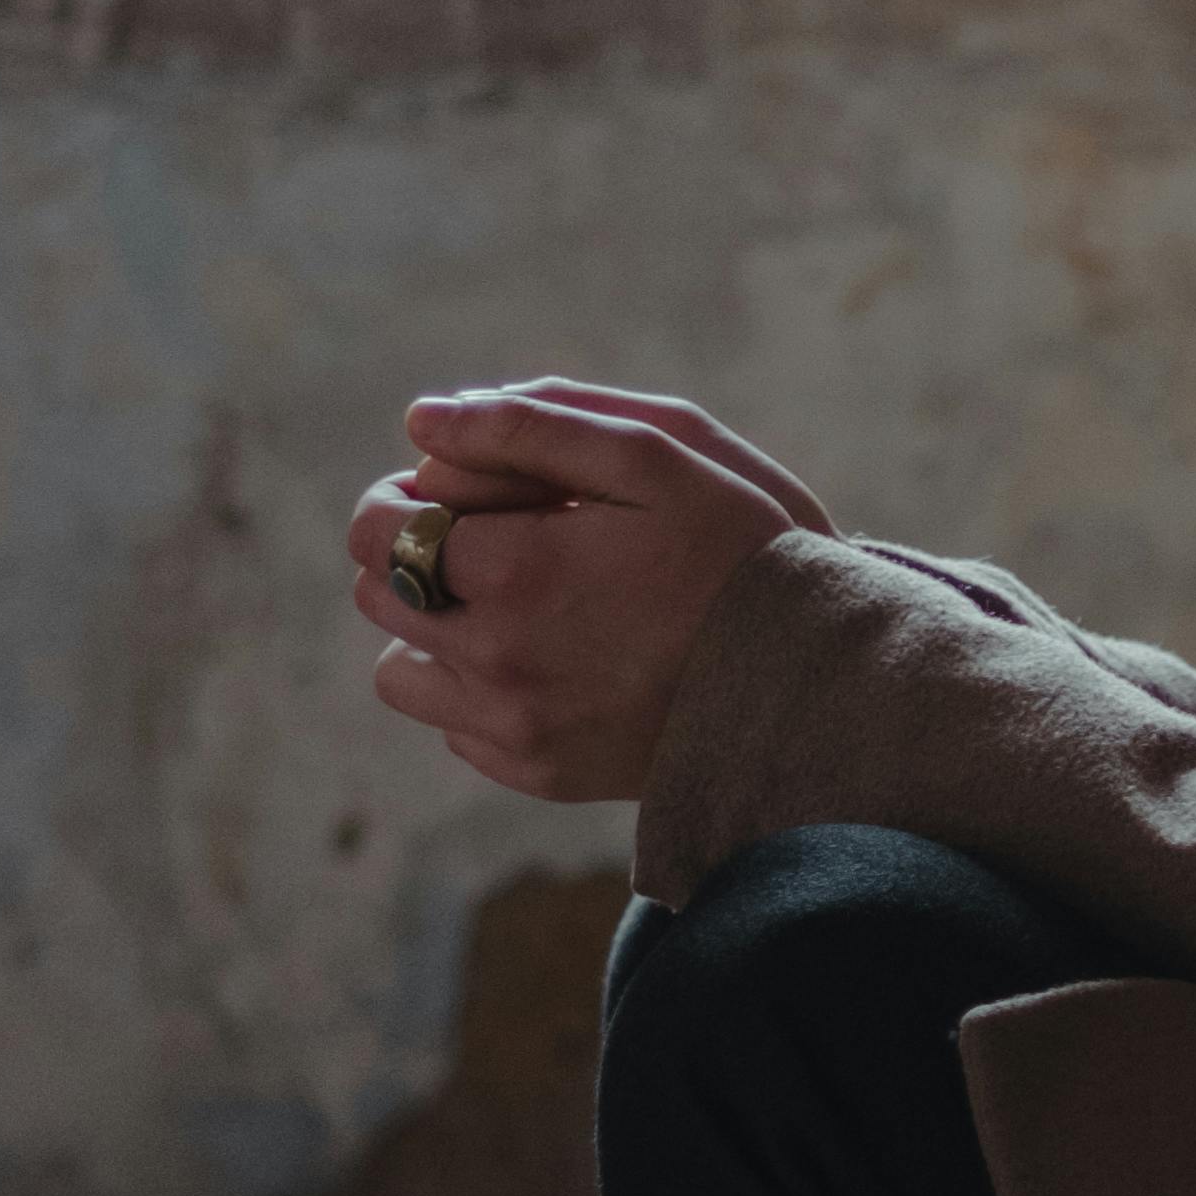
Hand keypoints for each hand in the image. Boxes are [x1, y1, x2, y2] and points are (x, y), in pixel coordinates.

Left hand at [344, 379, 835, 804]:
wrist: (817, 682)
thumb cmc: (743, 548)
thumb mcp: (657, 454)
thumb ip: (528, 426)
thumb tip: (421, 420)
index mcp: (515, 570)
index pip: (378, 527)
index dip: (403, 495)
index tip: (453, 488)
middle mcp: (496, 660)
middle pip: (379, 595)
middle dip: (416, 555)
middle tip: (496, 537)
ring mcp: (515, 729)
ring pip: (400, 672)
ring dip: (433, 629)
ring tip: (515, 603)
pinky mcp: (538, 775)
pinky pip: (457, 728)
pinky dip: (480, 690)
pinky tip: (554, 659)